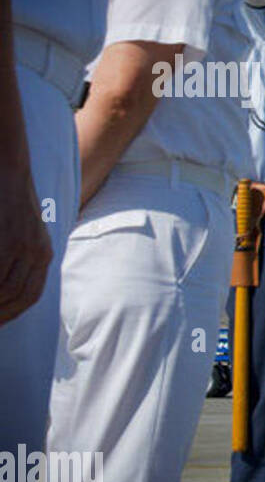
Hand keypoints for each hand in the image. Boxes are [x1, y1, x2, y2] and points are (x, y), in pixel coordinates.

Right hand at [0, 171, 52, 325]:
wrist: (7, 168)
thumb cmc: (9, 199)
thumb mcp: (22, 229)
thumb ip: (19, 254)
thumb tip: (4, 281)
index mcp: (43, 252)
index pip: (31, 295)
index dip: (12, 313)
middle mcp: (37, 252)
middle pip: (16, 296)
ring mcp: (21, 246)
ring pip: (3, 288)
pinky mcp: (6, 239)